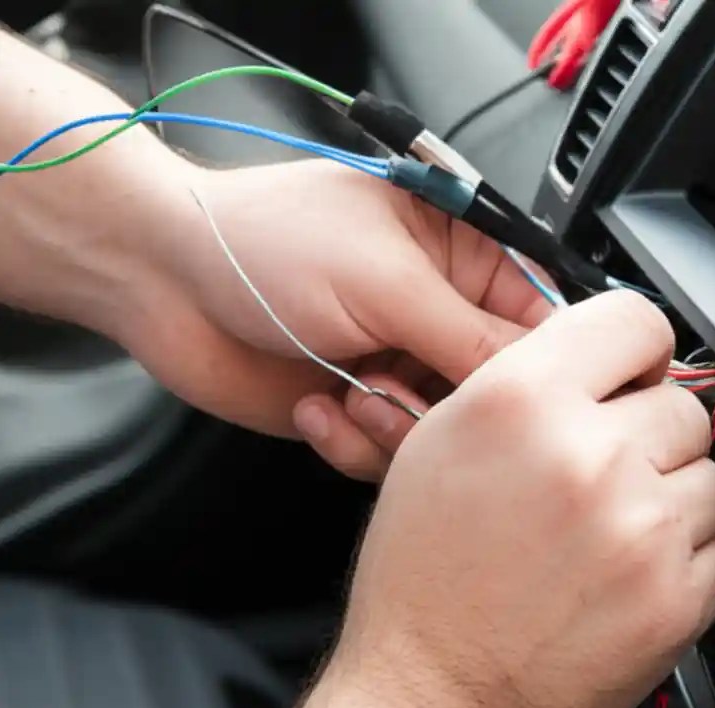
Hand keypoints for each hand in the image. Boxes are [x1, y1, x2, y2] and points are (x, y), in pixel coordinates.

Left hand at [118, 159, 553, 479]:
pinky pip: (393, 457)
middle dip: (458, 408)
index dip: (548, 368)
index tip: (536, 404)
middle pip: (504, 390)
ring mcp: (403, 365)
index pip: (546, 319)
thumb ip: (475, 334)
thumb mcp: (389, 280)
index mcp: (464, 255)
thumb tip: (551, 372)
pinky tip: (321, 405)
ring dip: (401, 431)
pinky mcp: (363, 410)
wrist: (163, 281)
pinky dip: (357, 444)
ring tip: (356, 398)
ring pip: (452, 434)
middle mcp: (441, 312)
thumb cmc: (266, 242)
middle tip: (412, 396)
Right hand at [298, 291, 714, 707]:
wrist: (433, 692)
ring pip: (708, 474)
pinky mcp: (677, 594)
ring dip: (669, 498)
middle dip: (647, 436)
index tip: (630, 376)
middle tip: (598, 477)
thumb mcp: (444, 442)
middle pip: (681, 403)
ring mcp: (642, 528)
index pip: (637, 321)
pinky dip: (681, 558)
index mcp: (523, 402)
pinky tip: (622, 575)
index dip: (634, 352)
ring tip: (605, 534)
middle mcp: (590, 455)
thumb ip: (531, 379)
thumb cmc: (428, 578)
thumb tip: (605, 355)